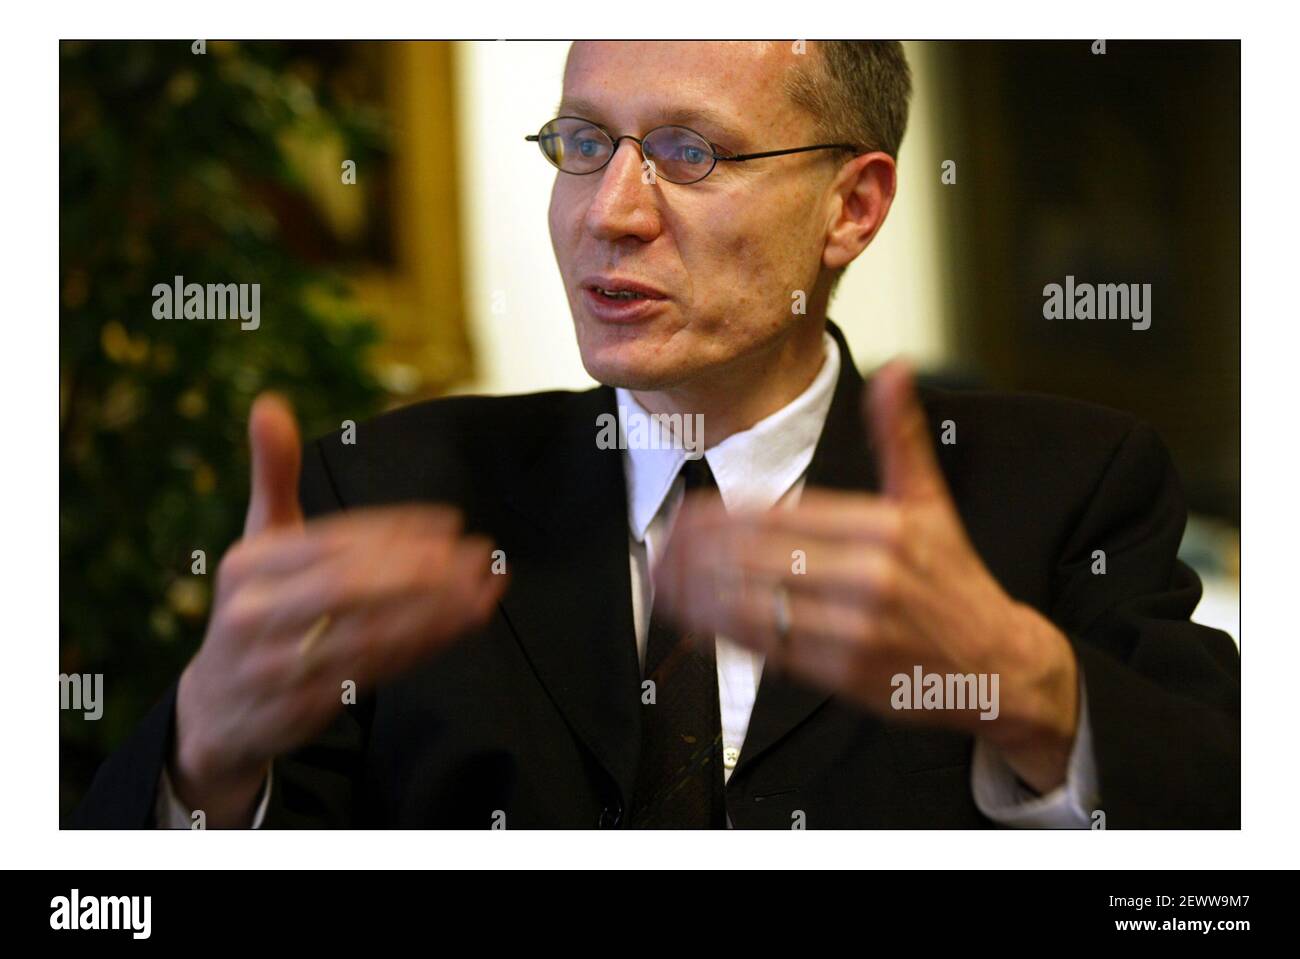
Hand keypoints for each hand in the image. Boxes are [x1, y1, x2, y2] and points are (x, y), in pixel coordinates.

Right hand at [171, 395, 506, 824]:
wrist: (216, 711)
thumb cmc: (253, 607)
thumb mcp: (255, 542)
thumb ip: (273, 475)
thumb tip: (269, 402)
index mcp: (247, 567)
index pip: (332, 541)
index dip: (395, 530)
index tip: (450, 522)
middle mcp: (253, 616)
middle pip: (346, 589)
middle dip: (417, 571)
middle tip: (473, 553)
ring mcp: (276, 668)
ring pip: (367, 634)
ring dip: (434, 611)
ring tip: (484, 587)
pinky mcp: (305, 707)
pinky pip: (373, 672)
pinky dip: (424, 646)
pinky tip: (463, 623)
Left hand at [654, 360, 1078, 792]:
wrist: (996, 664)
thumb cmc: (953, 579)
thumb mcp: (930, 502)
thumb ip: (899, 437)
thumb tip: (895, 368)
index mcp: (884, 529)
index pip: (783, 514)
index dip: (724, 516)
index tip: (687, 512)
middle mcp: (870, 578)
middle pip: (761, 559)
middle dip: (700, 553)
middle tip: (661, 545)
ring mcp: (857, 630)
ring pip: (759, 606)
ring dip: (701, 595)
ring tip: (664, 581)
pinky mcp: (847, 675)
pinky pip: (773, 649)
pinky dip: (729, 635)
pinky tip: (698, 621)